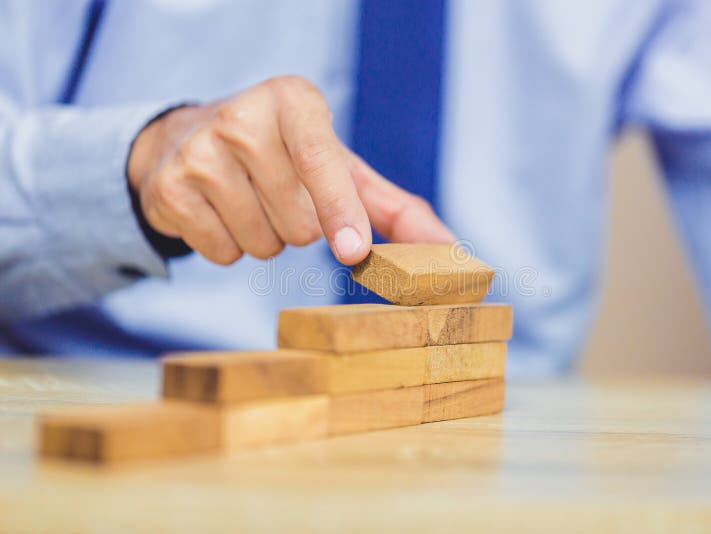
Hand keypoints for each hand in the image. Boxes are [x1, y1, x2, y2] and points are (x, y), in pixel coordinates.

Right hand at [127, 76, 453, 265]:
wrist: (191, 139)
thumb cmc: (286, 158)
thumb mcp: (342, 170)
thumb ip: (396, 211)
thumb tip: (449, 251)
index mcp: (293, 101)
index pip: (323, 164)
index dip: (341, 211)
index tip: (355, 251)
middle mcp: (242, 117)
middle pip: (299, 224)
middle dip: (300, 227)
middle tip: (281, 195)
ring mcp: (198, 151)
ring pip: (262, 244)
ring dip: (267, 238)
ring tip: (251, 200)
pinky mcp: (167, 188)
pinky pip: (223, 253)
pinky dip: (231, 246)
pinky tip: (221, 210)